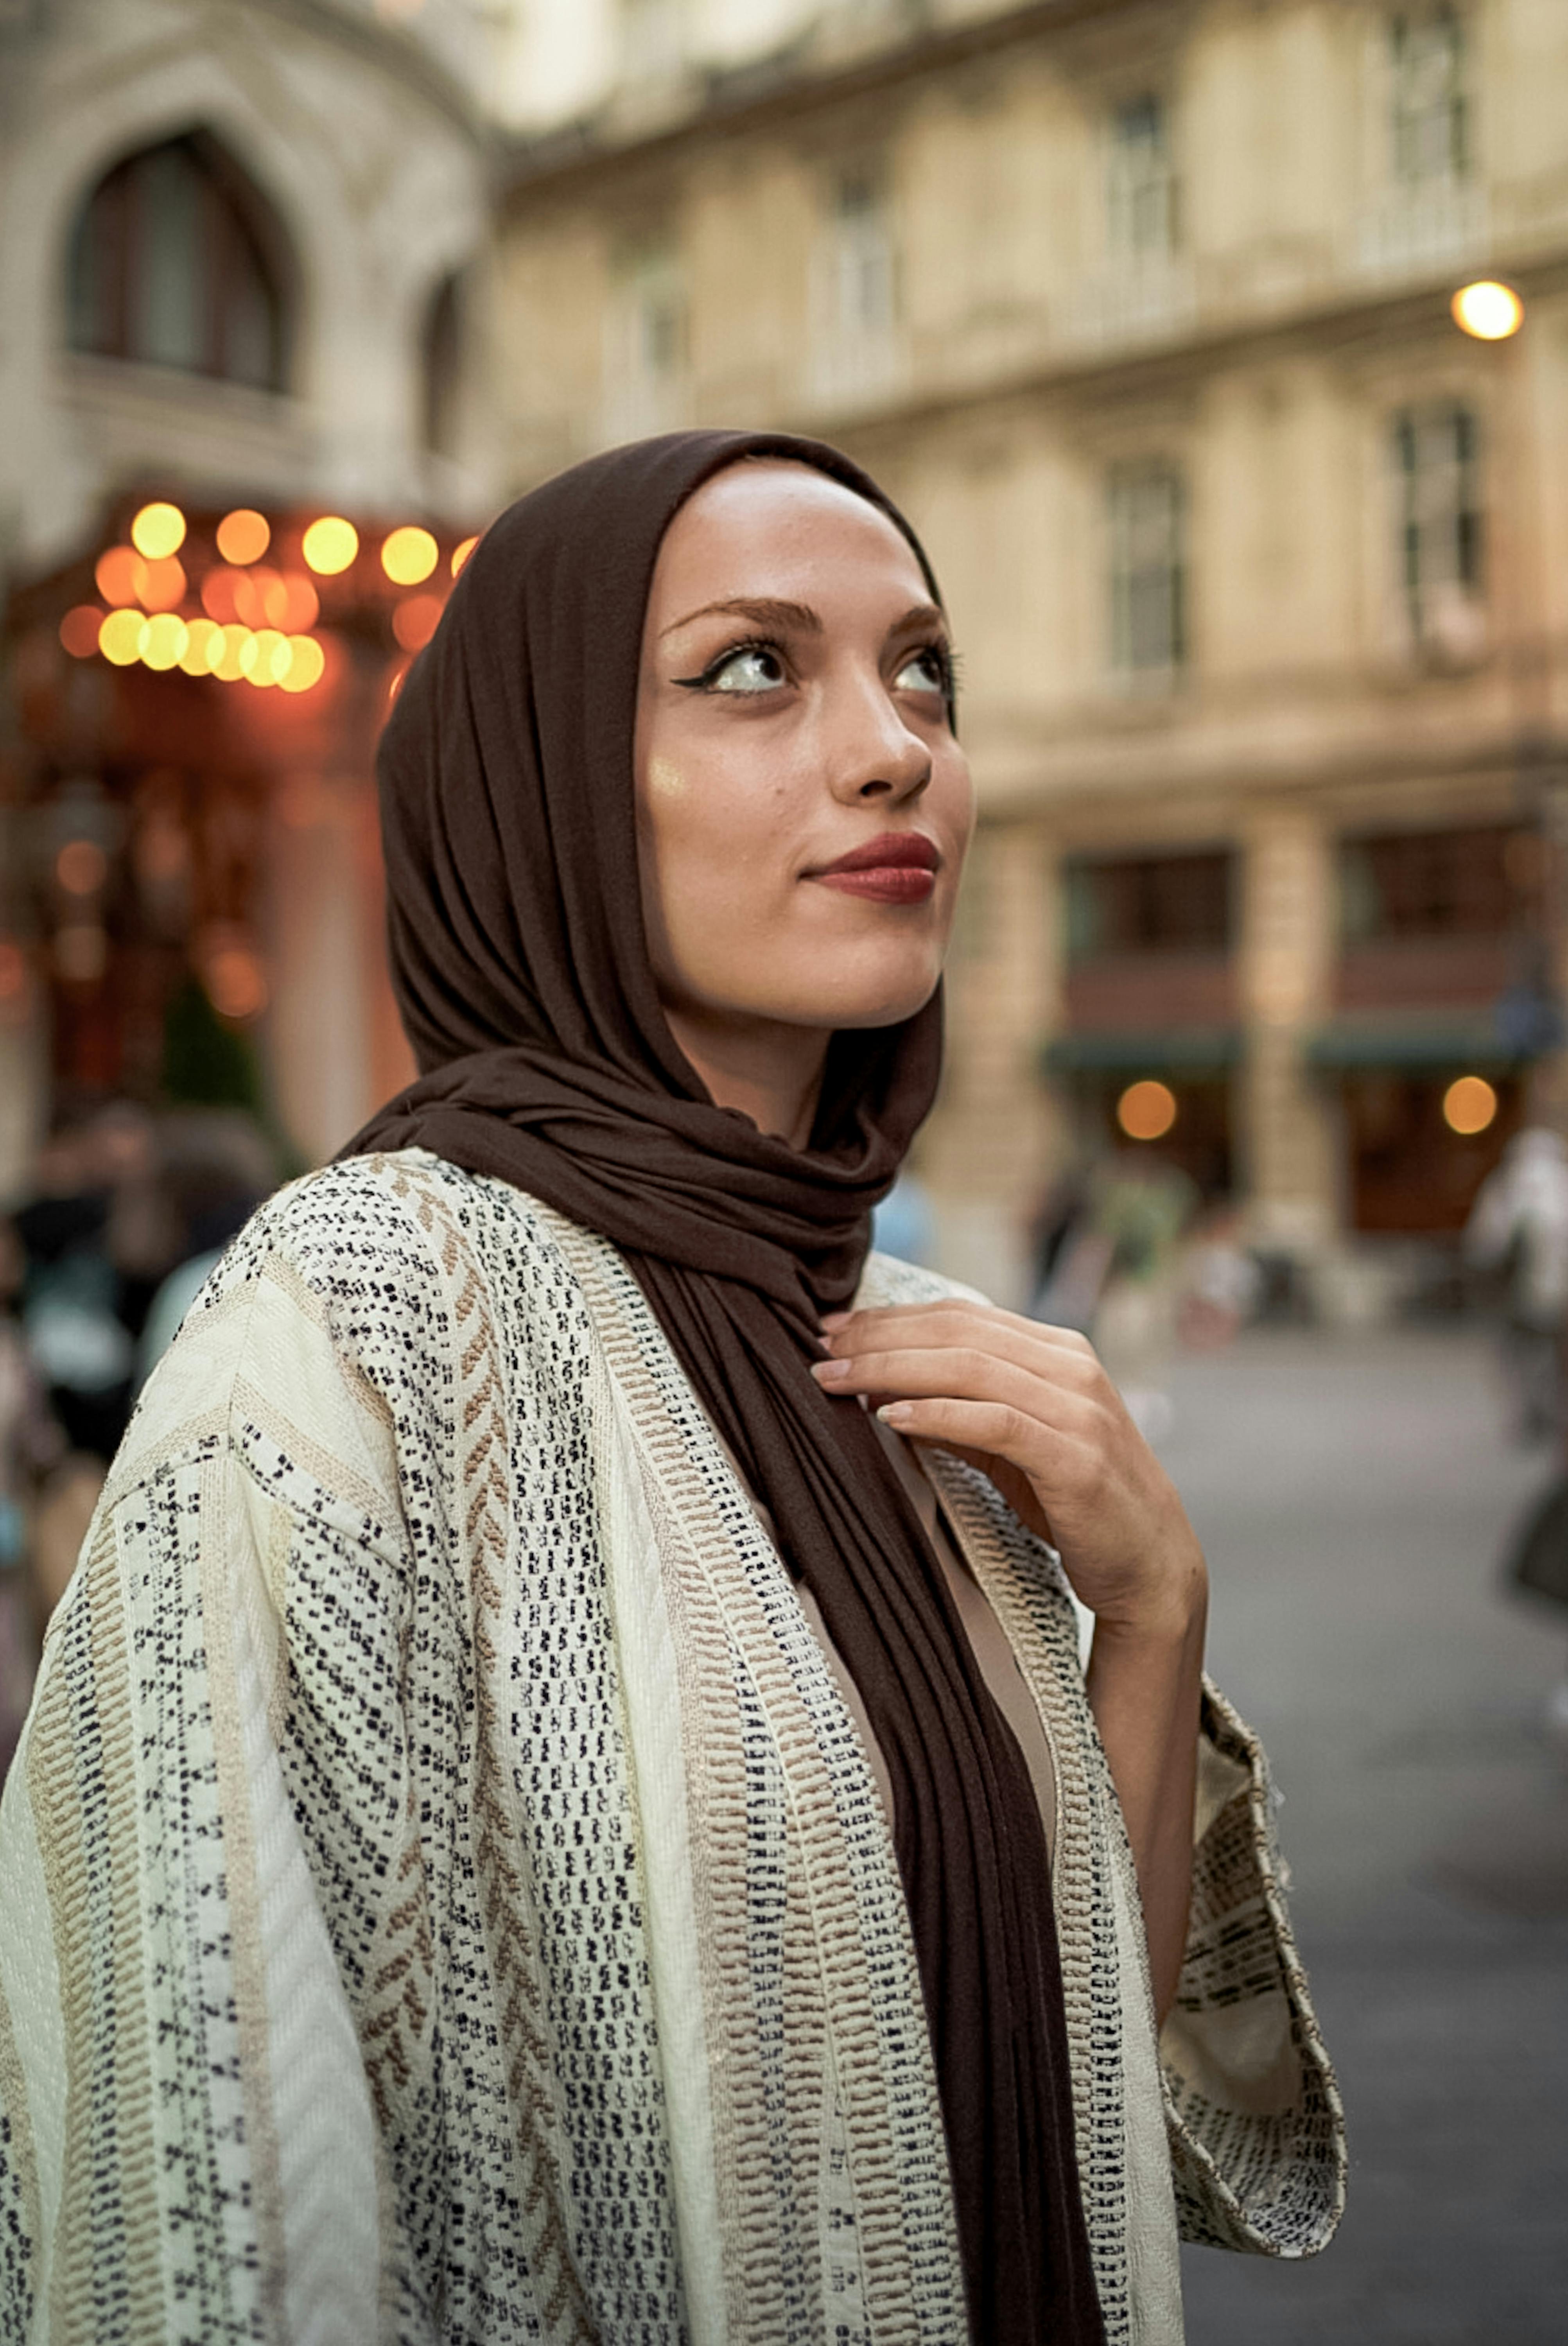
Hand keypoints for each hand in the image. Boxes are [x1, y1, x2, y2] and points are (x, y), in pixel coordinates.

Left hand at [812, 1298, 1205, 1638]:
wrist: (1152, 1565)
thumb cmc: (1076, 1504)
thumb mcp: (1014, 1447)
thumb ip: (964, 1412)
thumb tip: (885, 1392)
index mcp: (1058, 1352)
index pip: (962, 1316)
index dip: (893, 1318)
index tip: (835, 1331)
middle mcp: (1072, 1368)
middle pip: (959, 1332)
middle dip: (881, 1337)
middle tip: (821, 1349)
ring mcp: (1079, 1410)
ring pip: (971, 1368)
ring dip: (892, 1370)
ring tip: (837, 1380)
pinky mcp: (1076, 1457)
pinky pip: (995, 1422)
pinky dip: (938, 1414)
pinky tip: (890, 1418)